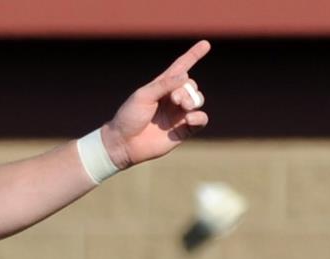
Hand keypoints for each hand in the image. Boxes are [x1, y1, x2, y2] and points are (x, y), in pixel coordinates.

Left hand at [100, 40, 210, 168]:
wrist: (123, 143)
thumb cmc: (129, 116)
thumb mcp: (143, 96)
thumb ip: (164, 85)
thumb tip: (185, 76)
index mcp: (162, 86)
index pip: (181, 67)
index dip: (193, 56)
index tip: (206, 44)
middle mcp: (173, 99)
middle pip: (191, 86)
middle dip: (186, 90)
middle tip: (174, 100)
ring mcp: (179, 114)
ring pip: (198, 100)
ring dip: (193, 100)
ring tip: (183, 107)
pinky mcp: (183, 130)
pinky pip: (201, 119)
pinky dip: (199, 117)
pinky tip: (189, 119)